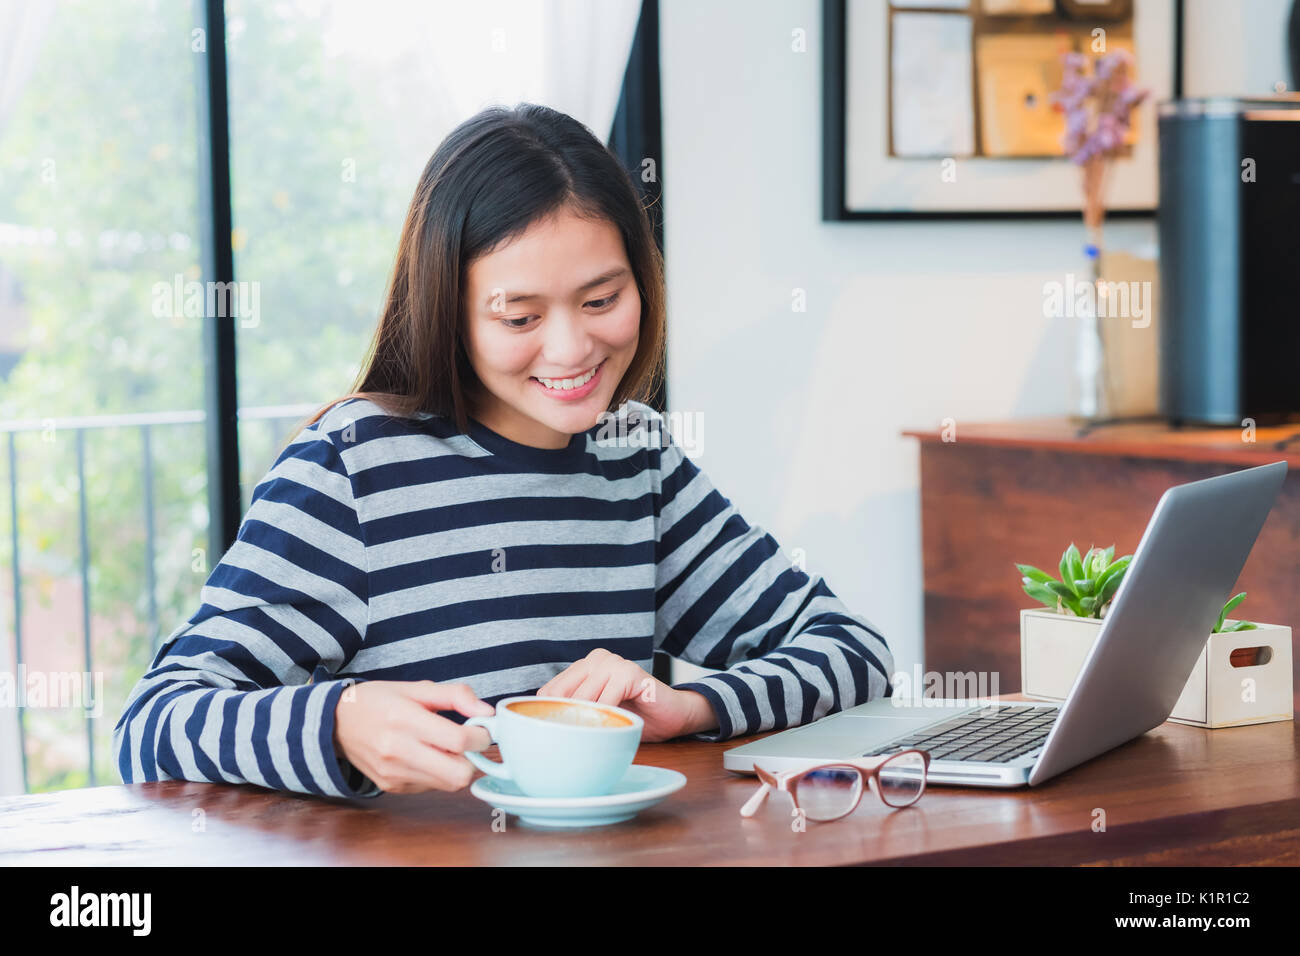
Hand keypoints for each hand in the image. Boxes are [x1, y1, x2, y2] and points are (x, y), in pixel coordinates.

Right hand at [332, 680, 494, 793]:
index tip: (480, 728)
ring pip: (448, 785)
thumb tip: (487, 712)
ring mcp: (393, 773)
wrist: (336, 723)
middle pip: (458, 774)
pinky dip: (437, 774)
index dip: (480, 736)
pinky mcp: (391, 787)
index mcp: (405, 719)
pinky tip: (426, 756)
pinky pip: (430, 787)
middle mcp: (397, 751)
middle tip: (469, 744)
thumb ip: (455, 696)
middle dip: (473, 759)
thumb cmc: (378, 701)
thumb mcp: (416, 687)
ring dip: (456, 767)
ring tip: (446, 747)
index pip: (458, 740)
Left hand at [536, 649, 716, 741]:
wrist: (673, 715)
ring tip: (597, 737)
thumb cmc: (634, 716)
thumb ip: (574, 712)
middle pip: (563, 695)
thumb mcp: (597, 713)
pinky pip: (606, 701)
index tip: (554, 739)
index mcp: (583, 665)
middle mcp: (596, 659)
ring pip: (583, 699)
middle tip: (574, 745)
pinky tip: (614, 728)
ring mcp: (613, 663)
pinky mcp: (629, 672)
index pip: (550, 691)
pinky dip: (606, 719)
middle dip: (567, 722)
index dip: (550, 716)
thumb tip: (537, 732)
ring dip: (588, 723)